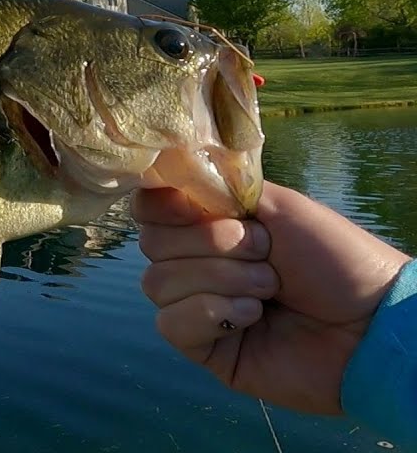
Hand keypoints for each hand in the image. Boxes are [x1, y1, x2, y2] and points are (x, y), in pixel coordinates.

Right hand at [135, 181, 410, 413]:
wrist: (370, 324)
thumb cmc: (334, 258)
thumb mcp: (277, 206)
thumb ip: (216, 189)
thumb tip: (159, 175)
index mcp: (211, 223)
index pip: (150, 207)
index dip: (163, 205)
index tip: (196, 207)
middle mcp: (197, 261)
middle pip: (152, 244)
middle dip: (212, 244)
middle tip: (265, 253)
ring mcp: (196, 304)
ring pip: (158, 283)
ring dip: (221, 280)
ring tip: (270, 290)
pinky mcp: (202, 346)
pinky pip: (170, 324)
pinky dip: (211, 314)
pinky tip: (252, 318)